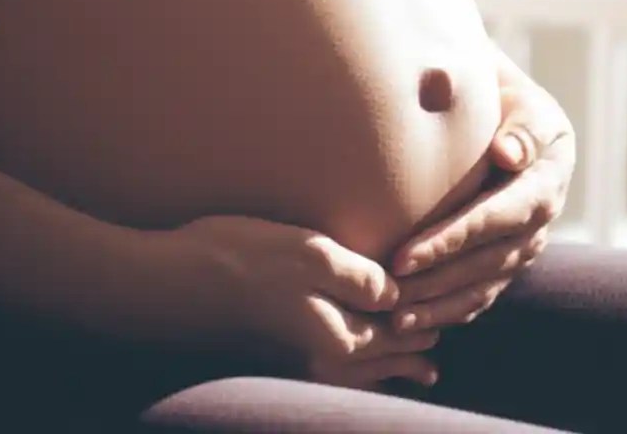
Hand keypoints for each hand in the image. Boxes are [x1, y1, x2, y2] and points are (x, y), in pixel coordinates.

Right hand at [166, 215, 438, 388]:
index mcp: (340, 337)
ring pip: (361, 371)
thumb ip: (362, 278)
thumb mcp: (312, 254)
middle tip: (452, 339)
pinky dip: (362, 369)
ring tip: (423, 370)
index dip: (432, 316)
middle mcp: (322, 361)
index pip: (403, 330)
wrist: (164, 284)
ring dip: (395, 364)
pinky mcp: (273, 354)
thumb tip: (398, 297)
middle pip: (386, 357)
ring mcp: (295, 361)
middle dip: (420, 347)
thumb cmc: (238, 258)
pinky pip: (333, 372)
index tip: (462, 304)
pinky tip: (360, 364)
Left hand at [388, 76, 574, 331]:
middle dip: (437, 279)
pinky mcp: (507, 259)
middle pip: (490, 260)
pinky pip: (481, 294)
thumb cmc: (502, 94)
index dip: (453, 240)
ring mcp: (525, 244)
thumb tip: (508, 155)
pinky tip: (411, 321)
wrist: (505, 104)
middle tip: (388, 290)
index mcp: (549, 177)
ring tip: (395, 320)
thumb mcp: (520, 98)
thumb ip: (520, 125)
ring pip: (484, 285)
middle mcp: (542, 219)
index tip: (404, 256)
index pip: (498, 216)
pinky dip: (447, 311)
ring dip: (440, 306)